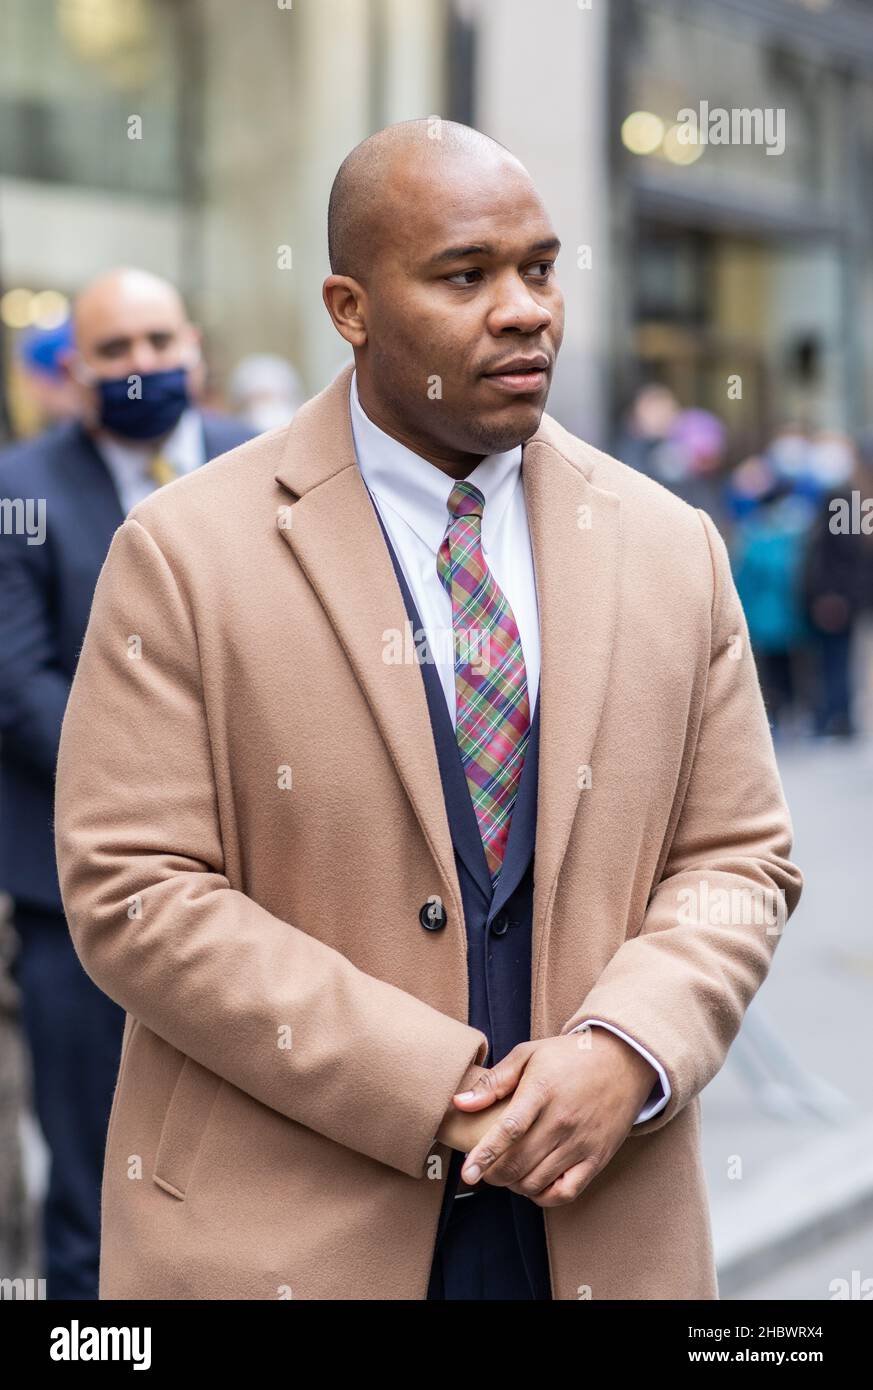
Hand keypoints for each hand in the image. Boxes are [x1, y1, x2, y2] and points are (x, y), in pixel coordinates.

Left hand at [451, 1030, 657, 1206]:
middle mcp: (562, 1120)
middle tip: (484, 1170)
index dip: (484, 1154)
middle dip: (493, 1174)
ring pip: (537, 1181)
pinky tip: (534, 1184)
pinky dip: (544, 1196)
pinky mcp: (597, 1158)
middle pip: (519, 1163)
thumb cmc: (570, 1056)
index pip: (509, 1130)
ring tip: (508, 1172)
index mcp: (543, 1091)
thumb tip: (460, 1103)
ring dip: (514, 1185)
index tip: (467, 1172)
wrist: (624, 1061)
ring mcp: (581, 1142)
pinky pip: (566, 1192)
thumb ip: (494, 1080)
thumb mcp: (529, 1054)